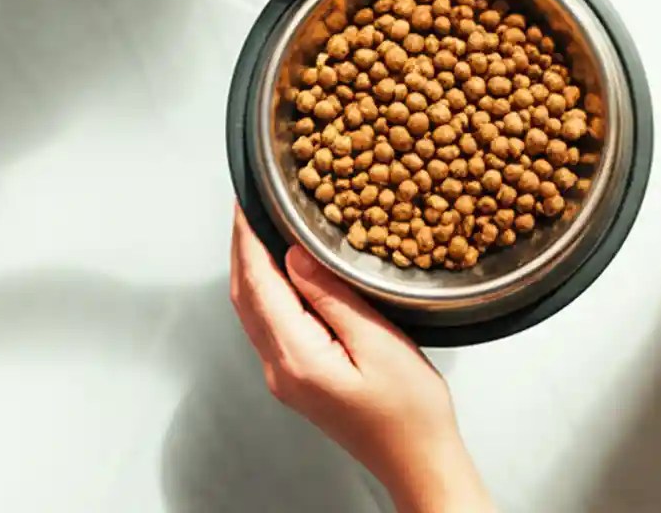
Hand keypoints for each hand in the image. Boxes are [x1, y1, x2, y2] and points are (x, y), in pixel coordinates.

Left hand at [229, 208, 493, 512]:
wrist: (417, 459)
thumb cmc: (409, 411)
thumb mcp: (378, 342)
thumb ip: (332, 297)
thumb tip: (296, 256)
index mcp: (297, 357)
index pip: (258, 284)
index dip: (248, 238)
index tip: (246, 202)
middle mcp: (280, 369)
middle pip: (246, 296)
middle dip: (243, 247)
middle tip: (250, 206)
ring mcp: (285, 376)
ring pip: (253, 310)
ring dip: (253, 267)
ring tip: (263, 228)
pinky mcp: (297, 378)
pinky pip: (270, 324)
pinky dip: (267, 290)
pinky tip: (283, 273)